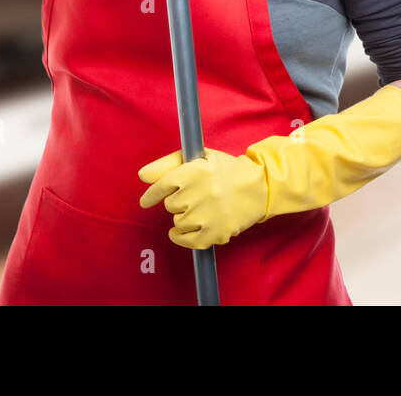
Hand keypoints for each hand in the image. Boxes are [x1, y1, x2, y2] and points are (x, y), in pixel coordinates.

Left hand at [137, 148, 269, 249]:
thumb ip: (167, 165)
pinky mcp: (215, 233)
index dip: (152, 195)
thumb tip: (141, 176)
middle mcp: (200, 193)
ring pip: (177, 223)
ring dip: (184, 217)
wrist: (259, 187)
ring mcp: (207, 215)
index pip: (162, 186)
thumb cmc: (225, 171)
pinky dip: (182, 237)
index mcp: (195, 171)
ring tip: (201, 208)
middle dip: (179, 201)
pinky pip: (186, 240)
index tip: (146, 202)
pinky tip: (186, 230)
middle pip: (170, 205)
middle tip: (196, 195)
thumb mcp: (198, 159)